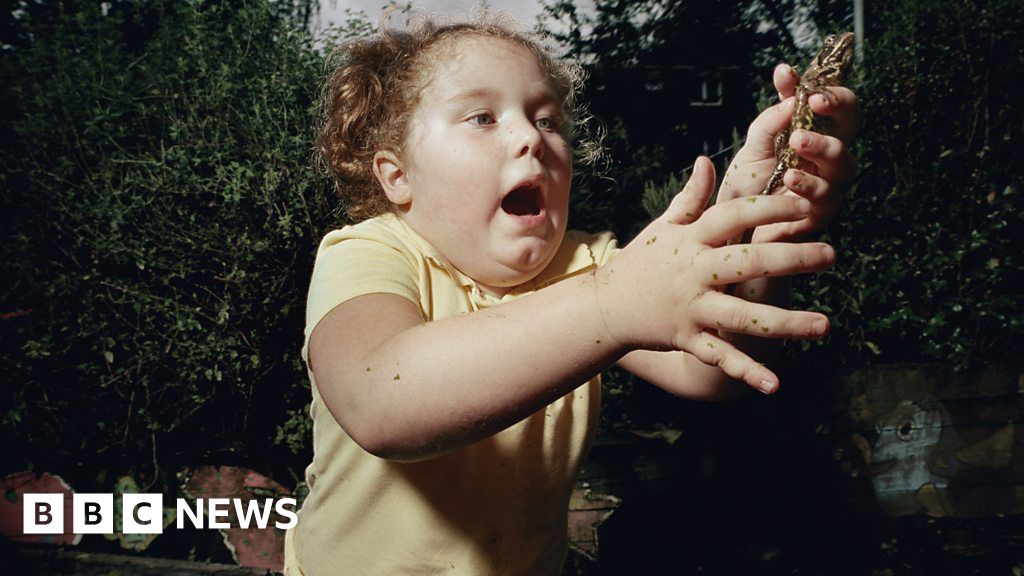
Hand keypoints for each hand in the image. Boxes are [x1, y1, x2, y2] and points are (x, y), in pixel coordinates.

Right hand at [593, 157, 834, 392]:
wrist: (604, 307)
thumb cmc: (640, 262)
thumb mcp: (663, 227)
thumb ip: (690, 198)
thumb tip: (707, 161)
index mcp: (691, 240)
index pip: (733, 216)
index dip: (769, 208)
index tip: (802, 204)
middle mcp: (693, 272)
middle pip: (746, 262)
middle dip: (791, 259)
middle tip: (831, 255)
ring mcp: (691, 308)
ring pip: (742, 316)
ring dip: (785, 323)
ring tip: (824, 325)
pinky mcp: (687, 338)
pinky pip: (720, 357)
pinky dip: (745, 372)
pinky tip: (775, 384)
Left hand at [719, 63, 859, 241]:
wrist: (734, 229)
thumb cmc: (748, 187)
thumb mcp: (754, 146)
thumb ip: (770, 116)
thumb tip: (786, 78)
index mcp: (815, 135)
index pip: (835, 105)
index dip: (831, 91)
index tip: (810, 87)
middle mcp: (828, 158)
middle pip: (852, 125)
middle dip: (838, 109)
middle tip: (815, 102)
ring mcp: (829, 184)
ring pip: (844, 161)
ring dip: (823, 146)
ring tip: (797, 141)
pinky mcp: (822, 212)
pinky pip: (826, 195)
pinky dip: (810, 183)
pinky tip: (792, 177)